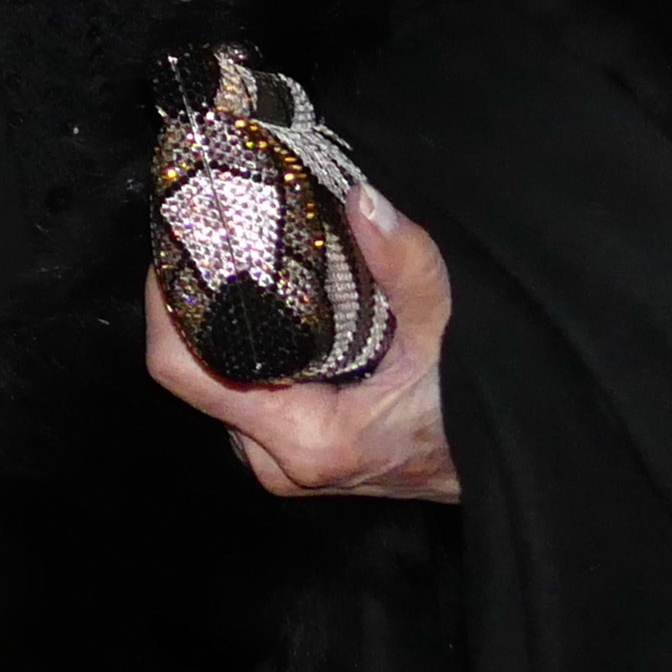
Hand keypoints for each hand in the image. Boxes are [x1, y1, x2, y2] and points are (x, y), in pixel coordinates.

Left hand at [143, 184, 458, 501]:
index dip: (164, 303)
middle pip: (194, 371)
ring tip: (236, 262)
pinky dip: (245, 348)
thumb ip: (406, 266)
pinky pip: (243, 393)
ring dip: (221, 325)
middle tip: (209, 236)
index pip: (182, 371)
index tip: (175, 244)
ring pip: (218, 381)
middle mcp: (279, 460)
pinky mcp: (292, 452)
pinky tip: (263, 305)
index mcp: (304, 440)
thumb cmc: (479, 411)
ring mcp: (282, 461)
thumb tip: (362, 200)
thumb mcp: (450, 331)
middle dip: (194, 303)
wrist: (507, 471)